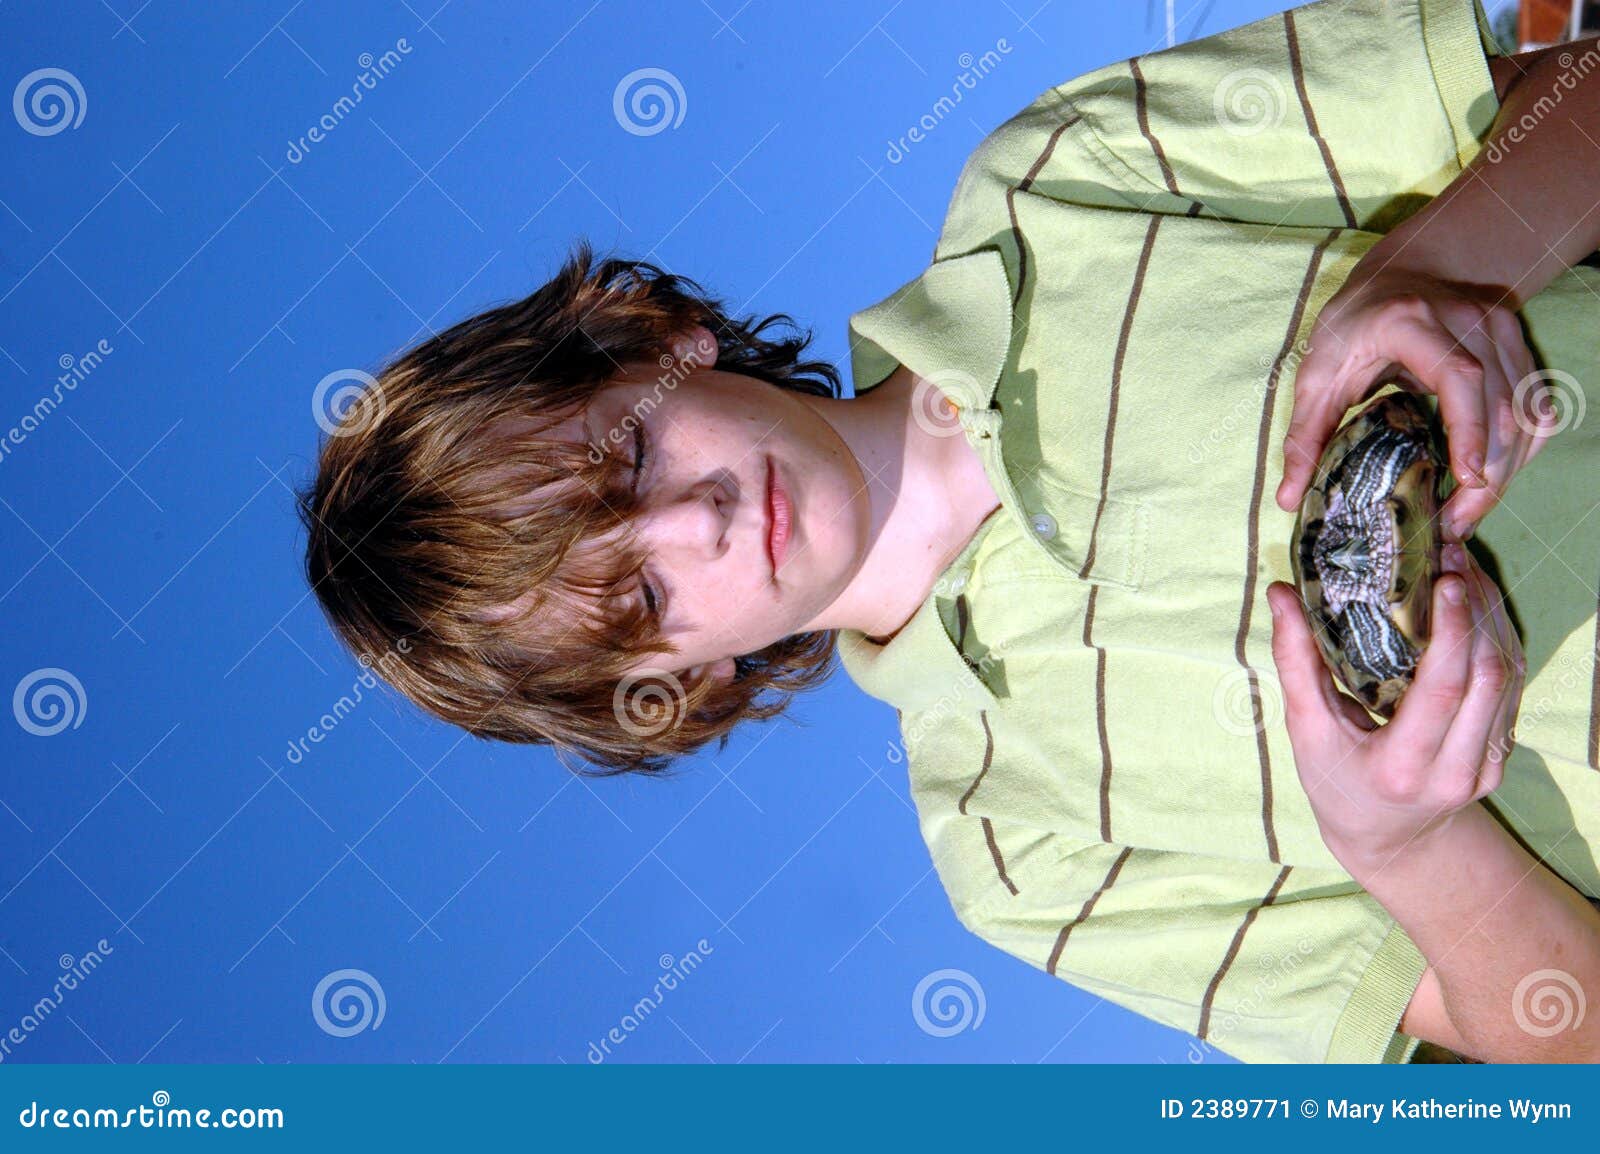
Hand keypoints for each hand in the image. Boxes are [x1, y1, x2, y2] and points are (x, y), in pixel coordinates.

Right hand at [1265, 540, 1525, 872]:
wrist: (1390, 840)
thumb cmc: (1336, 784)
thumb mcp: (1306, 730)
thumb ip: (1295, 662)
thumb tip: (1280, 593)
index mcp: (1404, 767)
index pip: (1444, 689)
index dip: (1453, 629)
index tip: (1446, 579)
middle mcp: (1457, 770)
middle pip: (1490, 675)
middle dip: (1477, 609)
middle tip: (1452, 558)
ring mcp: (1487, 765)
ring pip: (1510, 677)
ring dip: (1493, 618)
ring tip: (1465, 572)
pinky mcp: (1503, 754)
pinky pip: (1513, 687)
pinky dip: (1498, 640)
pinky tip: (1476, 608)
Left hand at [1274, 261, 1560, 538]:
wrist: (1403, 269)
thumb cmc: (1354, 323)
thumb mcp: (1317, 372)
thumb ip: (1304, 435)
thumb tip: (1286, 497)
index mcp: (1410, 320)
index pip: (1457, 374)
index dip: (1468, 427)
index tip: (1467, 476)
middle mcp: (1467, 319)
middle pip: (1498, 403)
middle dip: (1486, 472)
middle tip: (1455, 523)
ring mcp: (1501, 330)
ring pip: (1524, 410)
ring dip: (1505, 469)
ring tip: (1467, 513)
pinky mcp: (1518, 345)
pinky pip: (1536, 405)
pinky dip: (1522, 448)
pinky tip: (1493, 477)